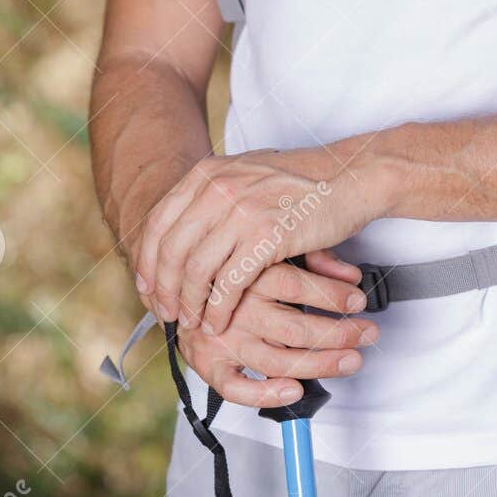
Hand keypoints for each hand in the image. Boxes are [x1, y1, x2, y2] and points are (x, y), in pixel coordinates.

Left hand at [133, 146, 389, 335]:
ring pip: (196, 270)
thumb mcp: (245, 176)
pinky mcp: (266, 235)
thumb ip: (213, 197)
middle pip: (171, 249)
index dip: (146, 262)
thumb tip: (180, 233)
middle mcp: (219, 187)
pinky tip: (219, 323)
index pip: (158, 222)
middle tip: (166, 314)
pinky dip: (219, 310)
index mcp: (208, 173)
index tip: (148, 289)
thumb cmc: (301, 183)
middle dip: (163, 289)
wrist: (349, 176)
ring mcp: (242, 210)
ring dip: (189, 304)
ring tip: (191, 323)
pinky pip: (229, 283)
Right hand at [171, 252, 379, 408]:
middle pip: (294, 328)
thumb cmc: (232, 268)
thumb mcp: (269, 250)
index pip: (295, 285)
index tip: (359, 301)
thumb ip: (311, 257)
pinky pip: (236, 389)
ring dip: (320, 365)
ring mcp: (221, 339)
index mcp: (246, 272)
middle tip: (368, 333)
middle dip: (338, 334)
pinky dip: (266, 394)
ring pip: (276, 360)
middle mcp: (234, 307)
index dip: (331, 295)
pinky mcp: (207, 365)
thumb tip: (351, 275)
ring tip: (351, 360)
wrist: (175, 285)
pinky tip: (296, 390)